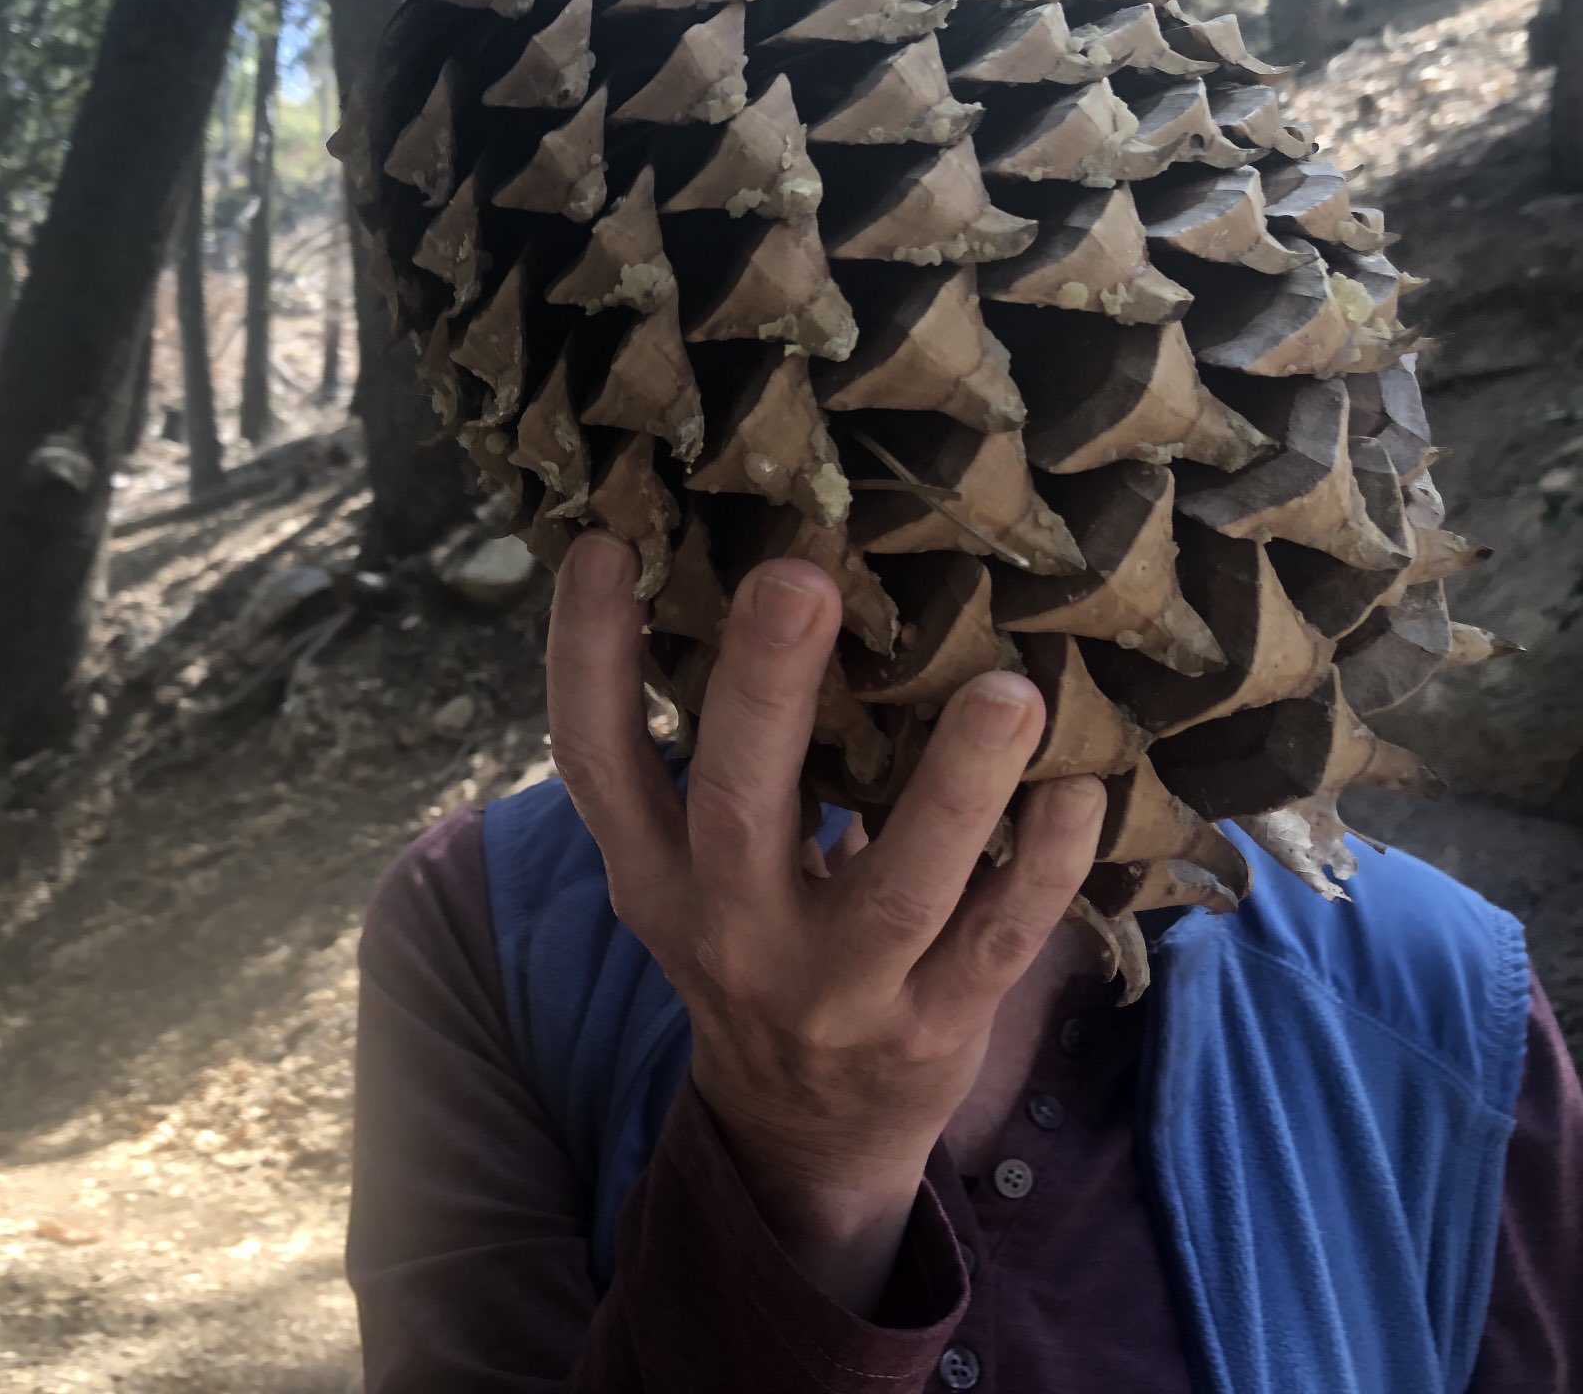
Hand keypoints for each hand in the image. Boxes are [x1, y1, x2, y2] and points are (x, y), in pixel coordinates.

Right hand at [546, 534, 1106, 1314]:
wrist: (805, 1131)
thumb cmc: (758, 948)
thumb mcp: (697, 877)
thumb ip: (722, 763)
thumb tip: (779, 578)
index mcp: (656, 877)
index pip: (596, 764)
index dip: (590, 657)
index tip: (606, 544)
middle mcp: (730, 931)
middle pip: (736, 805)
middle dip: (767, 690)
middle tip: (801, 578)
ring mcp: (836, 988)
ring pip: (896, 885)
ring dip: (953, 786)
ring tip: (1006, 691)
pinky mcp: (934, 1025)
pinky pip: (1001, 939)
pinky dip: (1048, 864)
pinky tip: (1084, 785)